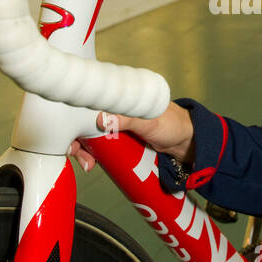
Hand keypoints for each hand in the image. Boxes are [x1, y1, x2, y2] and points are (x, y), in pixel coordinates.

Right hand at [67, 102, 194, 172]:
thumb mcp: (148, 120)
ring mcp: (117, 125)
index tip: (72, 138)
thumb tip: (101, 119)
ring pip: (91, 136)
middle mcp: (114, 108)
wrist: (188, 143)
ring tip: (88, 164)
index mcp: (119, 96)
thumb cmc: (173, 123)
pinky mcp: (121, 139)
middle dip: (77, 141)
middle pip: (84, 122)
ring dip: (85, 150)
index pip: (88, 104)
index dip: (73, 119)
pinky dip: (95, 154)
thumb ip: (127, 119)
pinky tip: (93, 164)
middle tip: (83, 158)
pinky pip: (102, 146)